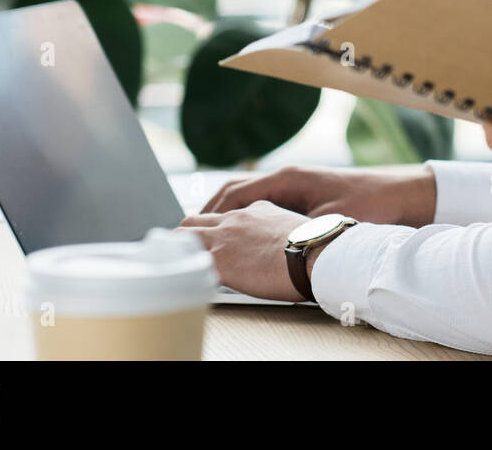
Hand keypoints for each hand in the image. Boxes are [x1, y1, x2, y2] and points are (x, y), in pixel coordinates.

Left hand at [178, 201, 310, 300]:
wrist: (313, 253)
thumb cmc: (314, 246)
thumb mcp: (297, 228)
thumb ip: (283, 232)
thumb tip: (289, 245)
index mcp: (258, 210)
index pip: (228, 214)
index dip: (221, 228)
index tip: (222, 241)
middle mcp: (236, 219)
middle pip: (197, 218)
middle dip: (190, 232)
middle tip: (189, 249)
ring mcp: (224, 237)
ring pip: (184, 234)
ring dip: (179, 247)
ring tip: (177, 263)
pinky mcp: (218, 259)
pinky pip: (187, 260)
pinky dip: (182, 268)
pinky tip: (182, 280)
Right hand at [198, 164, 435, 226]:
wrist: (404, 194)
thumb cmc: (372, 204)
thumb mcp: (330, 221)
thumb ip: (297, 229)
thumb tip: (265, 243)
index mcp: (289, 178)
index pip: (237, 191)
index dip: (212, 210)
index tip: (190, 226)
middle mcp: (289, 176)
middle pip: (237, 189)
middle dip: (211, 209)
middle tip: (187, 230)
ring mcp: (297, 184)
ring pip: (250, 195)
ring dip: (228, 210)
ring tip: (207, 231)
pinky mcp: (306, 194)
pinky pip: (265, 201)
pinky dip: (247, 213)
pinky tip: (243, 231)